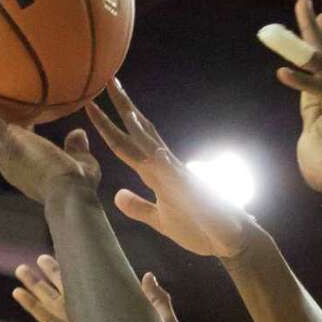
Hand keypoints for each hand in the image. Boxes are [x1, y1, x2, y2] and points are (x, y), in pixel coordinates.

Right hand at [0, 88, 99, 204]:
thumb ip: (77, 149)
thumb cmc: (80, 188)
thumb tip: (79, 133)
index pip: (9, 145)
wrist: (71, 195)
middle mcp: (7, 162)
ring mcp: (4, 154)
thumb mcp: (82, 165)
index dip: (4, 133)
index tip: (4, 120)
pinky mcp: (7, 145)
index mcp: (22, 167)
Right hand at [13, 255, 180, 321]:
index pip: (94, 279)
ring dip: (36, 285)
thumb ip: (159, 300)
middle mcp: (94, 314)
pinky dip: (32, 308)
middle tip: (41, 257)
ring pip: (53, 301)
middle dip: (53, 272)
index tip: (70, 246)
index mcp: (113, 306)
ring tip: (20, 270)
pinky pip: (47, 321)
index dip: (81, 264)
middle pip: (68, 287)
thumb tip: (148, 276)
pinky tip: (19, 294)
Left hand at [85, 80, 247, 258]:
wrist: (229, 241)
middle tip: (108, 80)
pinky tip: (153, 149)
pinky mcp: (193, 193)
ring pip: (155, 146)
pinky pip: (176, 174)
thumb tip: (117, 195)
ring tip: (122, 102)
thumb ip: (138, 207)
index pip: (129, 145)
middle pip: (141, 133)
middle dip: (124, 108)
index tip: (91, 105)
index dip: (109, 126)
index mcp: (158, 174)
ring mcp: (180, 178)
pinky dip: (164, 162)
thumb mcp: (159, 220)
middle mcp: (167, 168)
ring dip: (139, 125)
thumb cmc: (198, 229)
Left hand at [267, 0, 321, 201]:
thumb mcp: (311, 129)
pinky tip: (283, 73)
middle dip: (312, 29)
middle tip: (303, 1)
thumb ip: (309, 105)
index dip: (321, 37)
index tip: (316, 14)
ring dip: (302, 49)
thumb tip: (302, 85)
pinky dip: (303, 83)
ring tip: (281, 32)